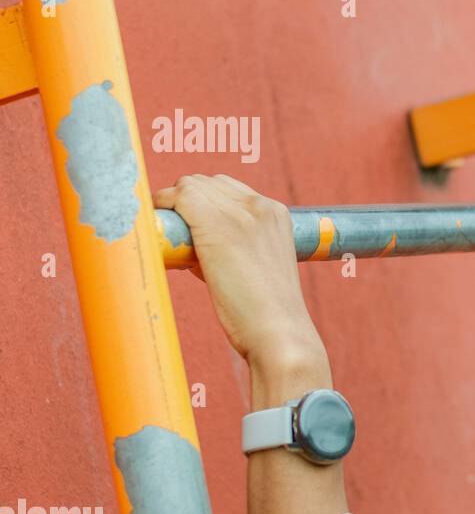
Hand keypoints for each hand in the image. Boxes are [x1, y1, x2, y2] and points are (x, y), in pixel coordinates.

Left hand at [153, 174, 323, 369]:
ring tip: (168, 232)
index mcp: (276, 215)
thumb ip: (236, 250)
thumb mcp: (260, 269)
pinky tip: (157, 224)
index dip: (205, 203)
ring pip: (190, 185)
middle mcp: (260, 206)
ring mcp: (239, 213)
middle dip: (186, 200)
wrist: (277, 330)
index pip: (230, 189)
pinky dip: (162, 205)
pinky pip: (178, 197)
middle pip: (208, 182)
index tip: (191, 224)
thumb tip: (195, 253)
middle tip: (175, 230)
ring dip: (173, 203)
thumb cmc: (266, 313)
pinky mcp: (214, 224)